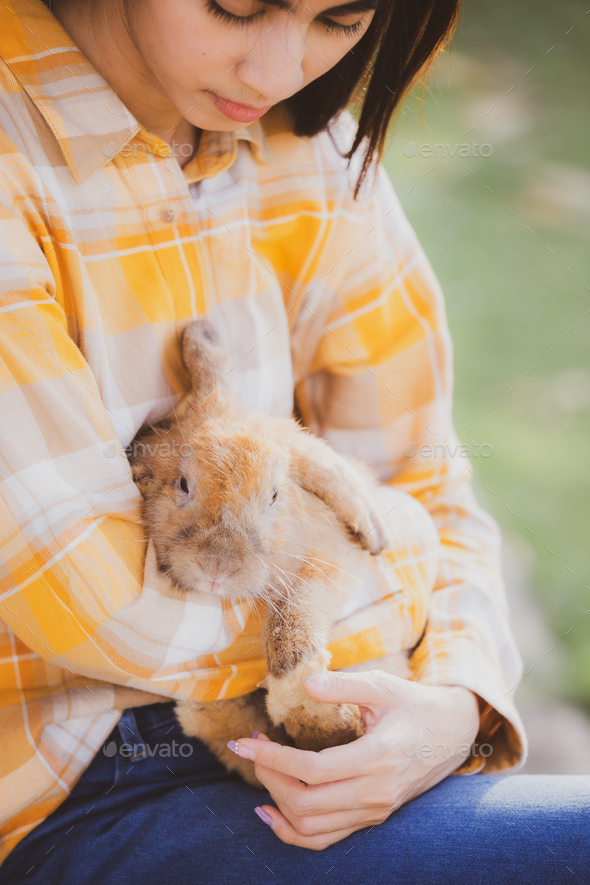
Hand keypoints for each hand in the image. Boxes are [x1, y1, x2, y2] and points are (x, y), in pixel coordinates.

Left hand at [230, 670, 479, 849]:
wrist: (453, 733)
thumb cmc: (414, 705)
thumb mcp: (383, 686)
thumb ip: (343, 685)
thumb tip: (303, 683)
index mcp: (379, 757)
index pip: (313, 770)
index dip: (272, 759)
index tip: (244, 742)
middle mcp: (376, 792)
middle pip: (306, 803)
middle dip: (269, 777)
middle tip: (253, 749)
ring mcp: (374, 810)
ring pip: (312, 827)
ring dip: (277, 803)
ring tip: (261, 771)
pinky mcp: (372, 818)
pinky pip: (325, 840)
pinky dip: (292, 833)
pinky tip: (269, 812)